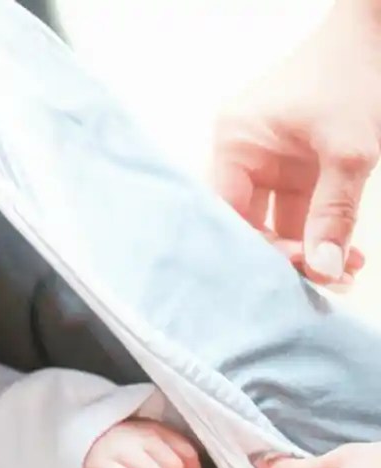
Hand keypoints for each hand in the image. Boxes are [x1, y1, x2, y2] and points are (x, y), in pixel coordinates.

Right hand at [211, 1, 380, 285]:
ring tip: (345, 271)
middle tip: (325, 280)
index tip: (297, 271)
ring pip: (277, 220)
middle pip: (248, 221)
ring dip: (310, 248)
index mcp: (235, 141)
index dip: (255, 247)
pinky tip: (347, 253)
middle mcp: (243, 153)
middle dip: (286, 255)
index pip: (227, 212)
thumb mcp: (349, 151)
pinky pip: (300, 209)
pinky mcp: (297, 165)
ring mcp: (270, 160)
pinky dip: (322, 231)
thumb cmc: (355, 72)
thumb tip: (326, 271)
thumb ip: (334, 213)